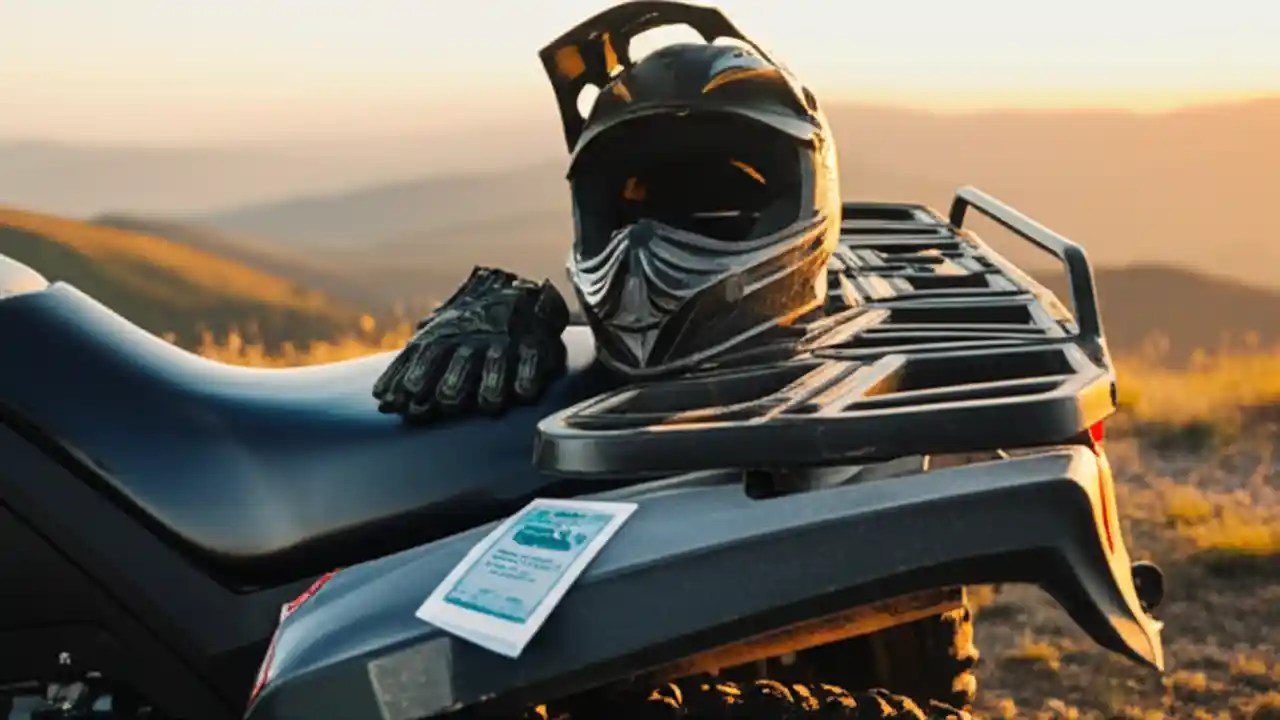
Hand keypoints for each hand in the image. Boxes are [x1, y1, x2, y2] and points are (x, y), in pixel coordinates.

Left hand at [373, 267, 569, 422]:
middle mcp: (470, 339)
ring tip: (488, 402)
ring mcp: (502, 341)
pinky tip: (523, 393)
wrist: (516, 292)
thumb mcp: (437, 334)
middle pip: (457, 361)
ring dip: (492, 382)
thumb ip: (412, 363)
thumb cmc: (468, 323)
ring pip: (495, 361)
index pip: (420, 359)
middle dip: (448, 381)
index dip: (406, 381)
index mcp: (444, 336)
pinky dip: (528, 375)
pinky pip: (531, 359)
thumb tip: (379, 397)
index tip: (392, 403)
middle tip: (444, 400)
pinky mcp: (533, 344)